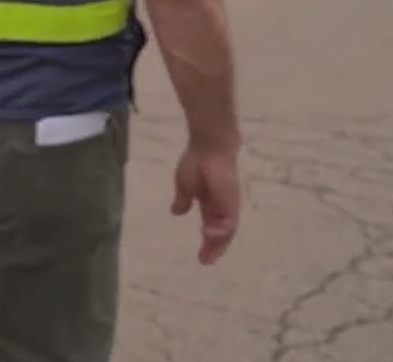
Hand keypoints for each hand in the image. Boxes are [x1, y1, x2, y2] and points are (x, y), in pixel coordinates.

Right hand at [171, 143, 240, 263]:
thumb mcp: (184, 184)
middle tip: (204, 262)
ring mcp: (229, 205)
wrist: (210, 146)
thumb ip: (182, 200)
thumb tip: (176, 212)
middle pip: (222, 233)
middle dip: (214, 248)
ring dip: (218, 243)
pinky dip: (220, 231)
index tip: (200, 257)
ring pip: (228, 231)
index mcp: (211, 203)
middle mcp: (223, 207)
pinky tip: (207, 234)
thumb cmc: (197, 161)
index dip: (207, 242)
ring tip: (207, 255)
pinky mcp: (231, 201)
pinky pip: (228, 222)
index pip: (212, 228)